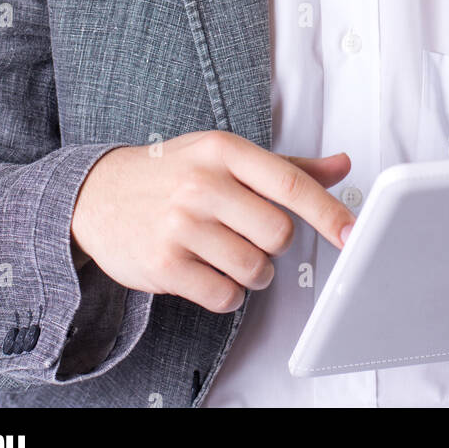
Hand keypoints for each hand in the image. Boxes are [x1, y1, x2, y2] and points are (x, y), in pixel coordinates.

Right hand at [70, 131, 354, 309]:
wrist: (96, 194)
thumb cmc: (170, 172)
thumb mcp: (223, 155)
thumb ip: (285, 166)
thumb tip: (341, 166)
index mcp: (224, 151)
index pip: (290, 183)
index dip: (328, 211)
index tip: (352, 232)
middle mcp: (203, 184)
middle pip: (278, 234)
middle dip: (274, 245)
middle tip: (249, 235)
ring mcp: (181, 225)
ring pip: (255, 269)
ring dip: (252, 273)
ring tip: (226, 253)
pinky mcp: (165, 265)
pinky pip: (224, 296)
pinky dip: (226, 293)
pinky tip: (207, 271)